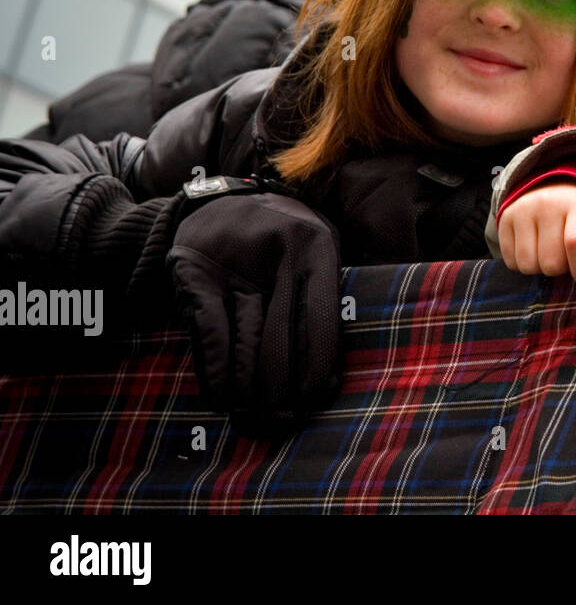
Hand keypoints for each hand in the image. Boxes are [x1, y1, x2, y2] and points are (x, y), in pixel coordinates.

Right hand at [167, 192, 341, 429]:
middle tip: (282, 422)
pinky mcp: (196, 274)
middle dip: (282, 388)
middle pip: (282, 336)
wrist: (219, 202)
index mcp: (317, 247)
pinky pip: (210, 334)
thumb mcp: (315, 250)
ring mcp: (234, 263)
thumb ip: (323, 298)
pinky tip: (223, 397)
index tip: (317, 398)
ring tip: (254, 421)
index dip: (319, 363)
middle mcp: (278, 252)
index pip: (321, 316)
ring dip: (249, 390)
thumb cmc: (281, 241)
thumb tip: (329, 377)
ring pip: (245, 341)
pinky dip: (217, 371)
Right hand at [498, 183, 575, 293]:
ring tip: (550, 253)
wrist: (555, 187)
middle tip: (566, 257)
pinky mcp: (505, 218)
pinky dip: (523, 264)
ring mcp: (523, 209)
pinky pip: (511, 262)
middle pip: (551, 263)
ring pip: (528, 266)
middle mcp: (548, 203)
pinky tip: (534, 249)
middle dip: (561, 269)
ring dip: (541, 269)